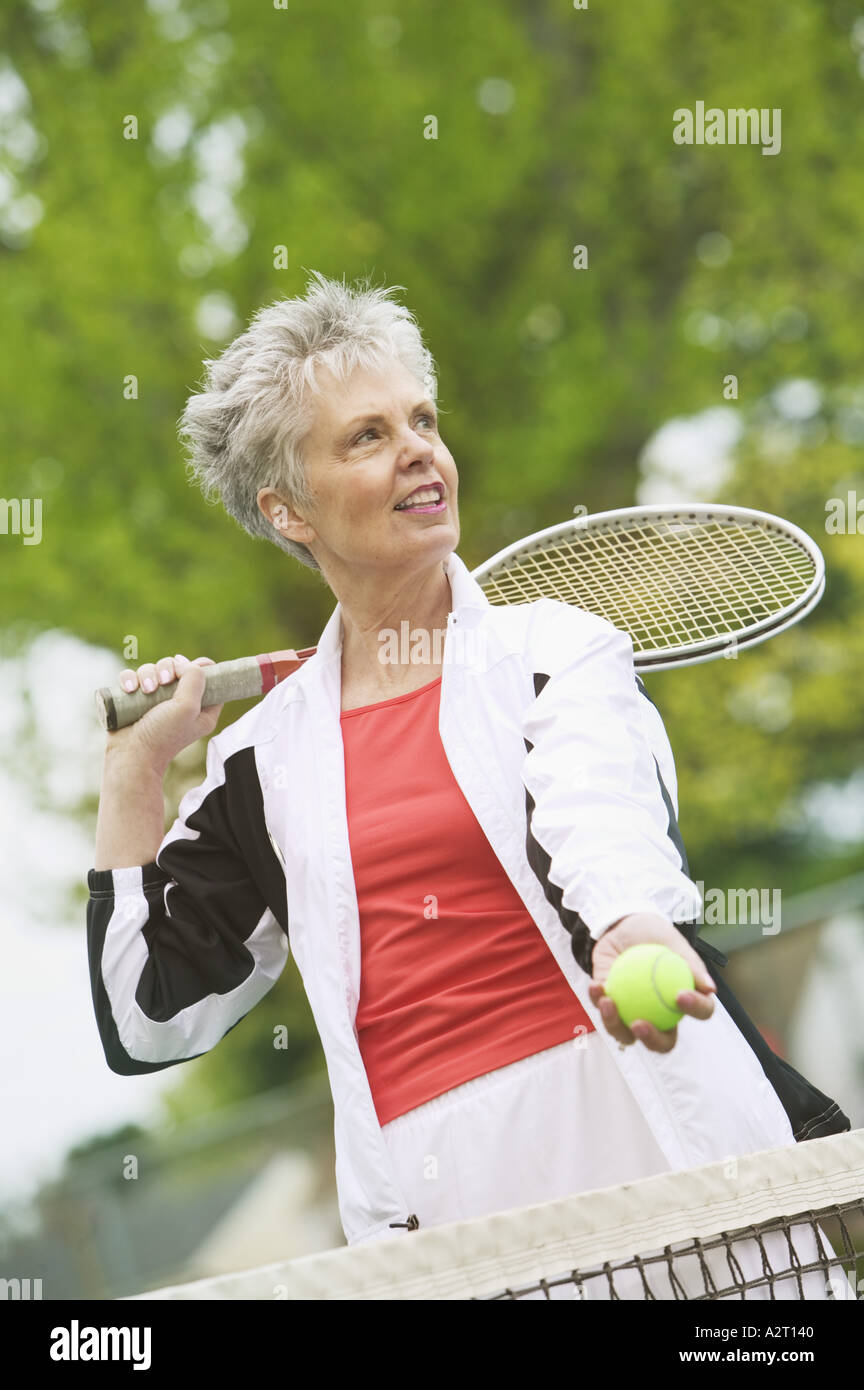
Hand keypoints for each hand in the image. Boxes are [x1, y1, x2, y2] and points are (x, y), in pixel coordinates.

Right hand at [106, 654, 223, 773]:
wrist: (130, 755)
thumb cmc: (162, 736)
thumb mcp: (188, 707)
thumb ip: (194, 679)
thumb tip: (184, 663)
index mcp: (201, 708)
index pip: (208, 678)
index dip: (200, 667)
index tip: (188, 668)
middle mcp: (179, 702)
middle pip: (177, 667)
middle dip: (168, 668)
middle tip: (163, 682)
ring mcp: (155, 700)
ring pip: (152, 669)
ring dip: (147, 674)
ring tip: (144, 690)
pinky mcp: (134, 699)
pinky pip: (132, 676)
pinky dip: (129, 679)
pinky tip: (130, 690)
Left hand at [588, 912, 715, 1054]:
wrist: (622, 925)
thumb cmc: (653, 934)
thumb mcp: (672, 941)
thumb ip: (690, 963)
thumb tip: (710, 989)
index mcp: (683, 1000)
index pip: (699, 1012)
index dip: (695, 1010)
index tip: (680, 995)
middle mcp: (660, 1014)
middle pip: (662, 1042)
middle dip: (651, 1040)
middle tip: (639, 1023)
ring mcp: (633, 1013)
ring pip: (625, 1035)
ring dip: (614, 1023)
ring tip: (608, 1001)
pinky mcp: (609, 1005)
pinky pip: (602, 1008)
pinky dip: (597, 999)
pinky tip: (597, 986)